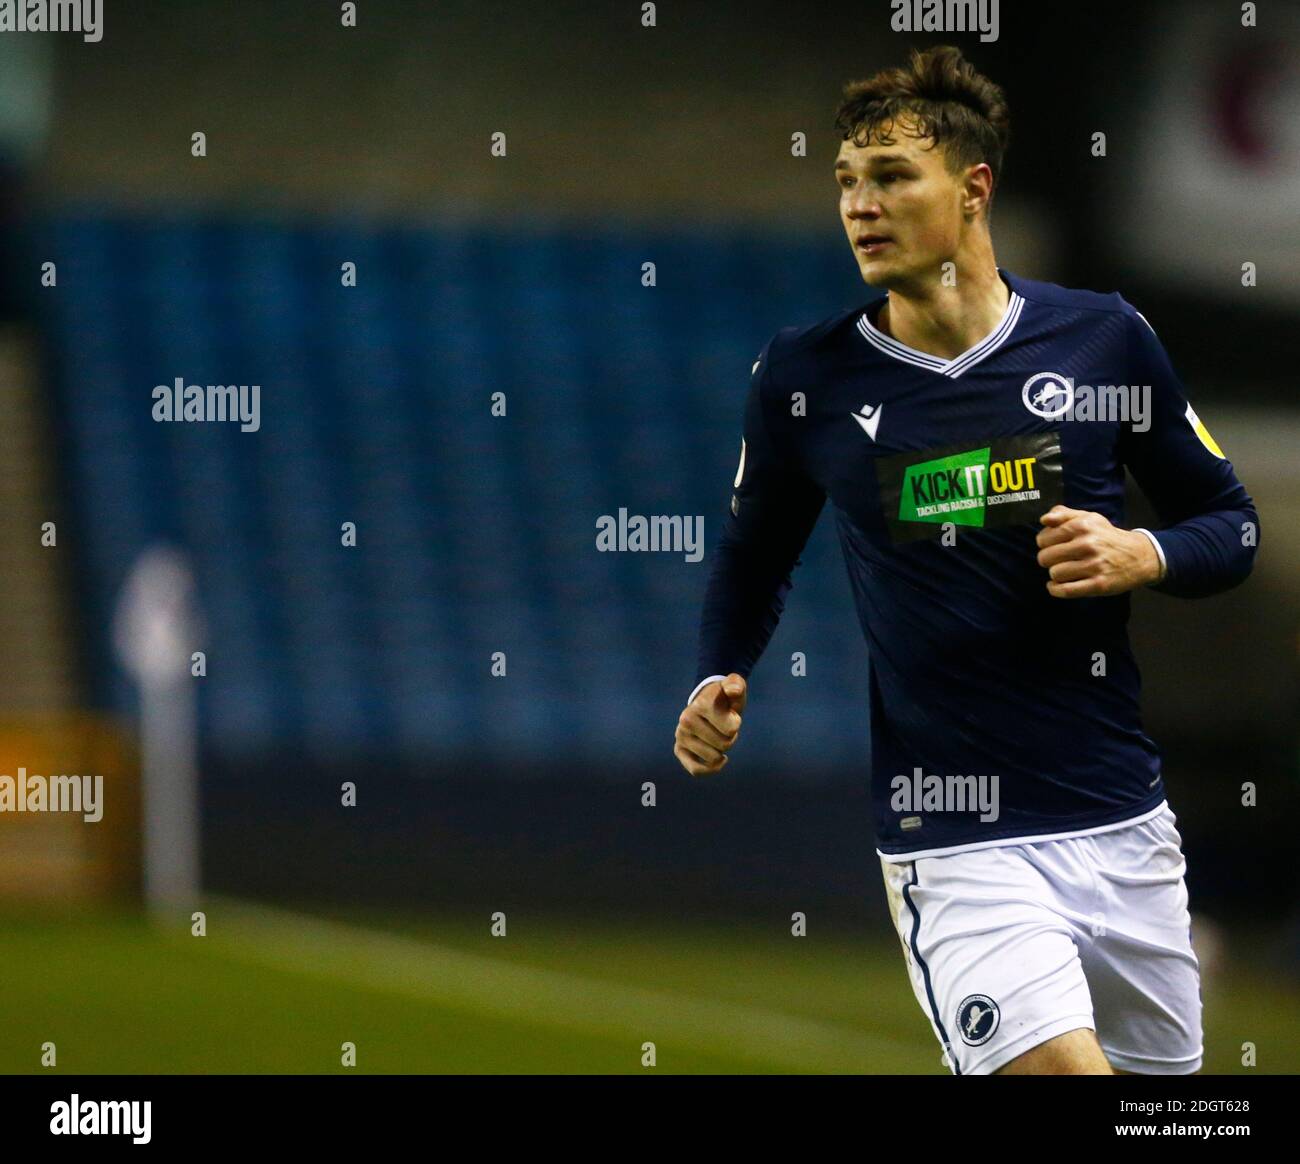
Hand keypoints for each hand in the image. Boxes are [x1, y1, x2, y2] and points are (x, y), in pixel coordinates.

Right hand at [673, 673, 747, 776]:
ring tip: (717, 736)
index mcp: (700, 705)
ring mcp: (680, 736)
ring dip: (721, 750)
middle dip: (730, 737)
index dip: (736, 722)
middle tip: (723, 726)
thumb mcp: (734, 685)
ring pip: (714, 758)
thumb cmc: (724, 697)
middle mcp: (686, 720)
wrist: (707, 701)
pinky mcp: (679, 749)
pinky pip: (696, 770)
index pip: (731, 728)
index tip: (729, 713)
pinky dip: (710, 769)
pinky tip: (719, 761)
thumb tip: (734, 691)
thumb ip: (736, 684)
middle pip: (725, 745)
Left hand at [1036, 506, 1161, 597]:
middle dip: (1048, 560)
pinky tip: (1056, 585)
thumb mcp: (1088, 518)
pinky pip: (1065, 590)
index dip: (1044, 545)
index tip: (1053, 546)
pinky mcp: (1098, 584)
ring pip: (1055, 574)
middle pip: (1045, 558)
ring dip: (1055, 575)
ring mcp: (1094, 565)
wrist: (1138, 556)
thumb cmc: (1106, 536)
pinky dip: (1055, 590)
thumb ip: (1063, 514)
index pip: (1043, 539)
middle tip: (1059, 560)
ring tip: (1064, 570)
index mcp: (1082, 526)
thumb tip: (1044, 519)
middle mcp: (1088, 544)